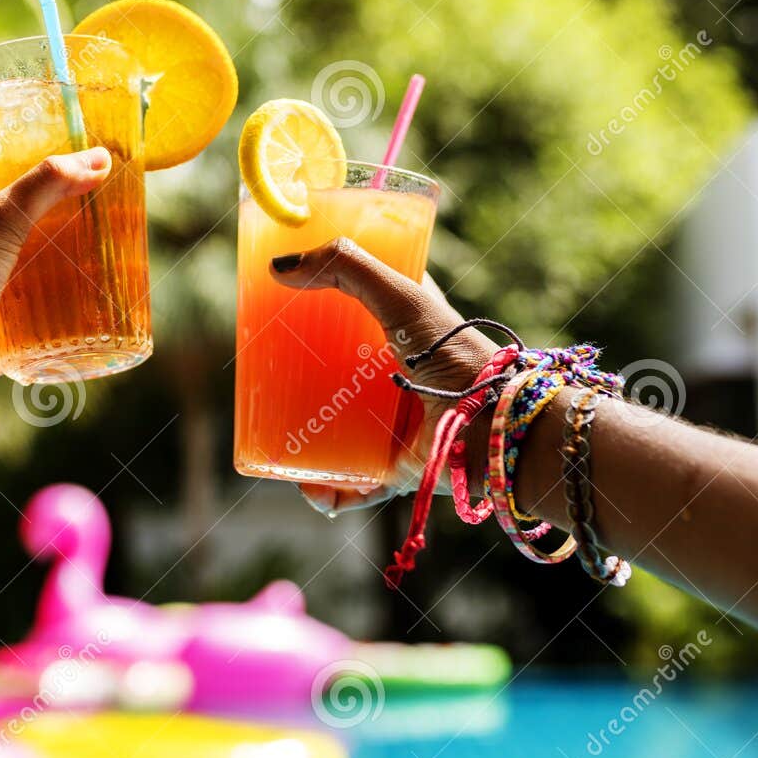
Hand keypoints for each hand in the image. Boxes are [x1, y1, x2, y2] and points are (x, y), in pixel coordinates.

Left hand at [0, 148, 111, 415]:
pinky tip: (104, 299)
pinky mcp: (10, 329)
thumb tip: (99, 161)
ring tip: (113, 251)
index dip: (29, 164)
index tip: (69, 157)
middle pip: (28, 224)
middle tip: (105, 205)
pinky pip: (47, 313)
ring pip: (41, 269)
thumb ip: (45, 185)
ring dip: (73, 264)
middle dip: (64, 217)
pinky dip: (73, 307)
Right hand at [269, 238, 498, 516]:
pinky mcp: (394, 468)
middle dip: (301, 377)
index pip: (357, 313)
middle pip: (337, 374)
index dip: (322, 308)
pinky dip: (326, 491)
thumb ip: (345, 267)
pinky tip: (308, 489)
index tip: (284, 306)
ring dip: (304, 436)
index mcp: (405, 334)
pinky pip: (351, 485)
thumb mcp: (402, 297)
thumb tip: (279, 267)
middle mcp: (398, 379)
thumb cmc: (455, 357)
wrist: (491, 430)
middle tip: (265, 372)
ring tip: (275, 432)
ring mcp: (394, 425)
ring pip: (337, 430)